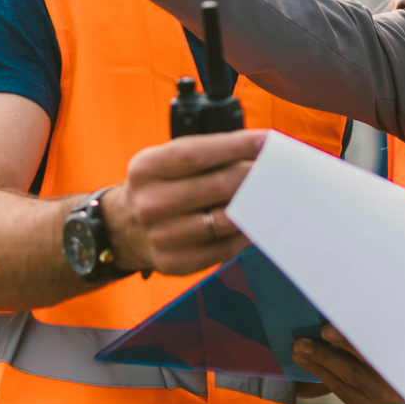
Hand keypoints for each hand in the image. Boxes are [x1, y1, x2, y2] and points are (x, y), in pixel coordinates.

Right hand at [102, 129, 264, 276]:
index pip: (199, 153)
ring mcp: (162, 236)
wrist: (122, 228)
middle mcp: (150, 202)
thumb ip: (206, 155)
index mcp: (147, 168)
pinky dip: (246, 235)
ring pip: (225, 220)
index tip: (269, 141)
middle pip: (218, 186)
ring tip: (276, 197)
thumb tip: (258, 154)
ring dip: (257, 207)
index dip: (238, 145)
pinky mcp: (175, 262)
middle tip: (282, 171)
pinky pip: (224, 248)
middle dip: (256, 176)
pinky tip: (258, 224)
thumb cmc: (157, 187)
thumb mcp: (165, 161)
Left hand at [293, 326, 404, 403]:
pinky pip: (341, 391)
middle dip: (325, 355)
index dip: (348, 341)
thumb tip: (332, 317)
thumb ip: (367, 334)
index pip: (374, 350)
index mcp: (402, 362)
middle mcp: (394, 385)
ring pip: (344, 382)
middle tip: (301, 343)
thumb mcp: (388, 340)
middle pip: (355, 370)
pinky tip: (307, 363)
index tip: (326, 330)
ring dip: (317, 365)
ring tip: (298, 351)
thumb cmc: (392, 349)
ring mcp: (381, 400)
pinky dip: (323, 375)